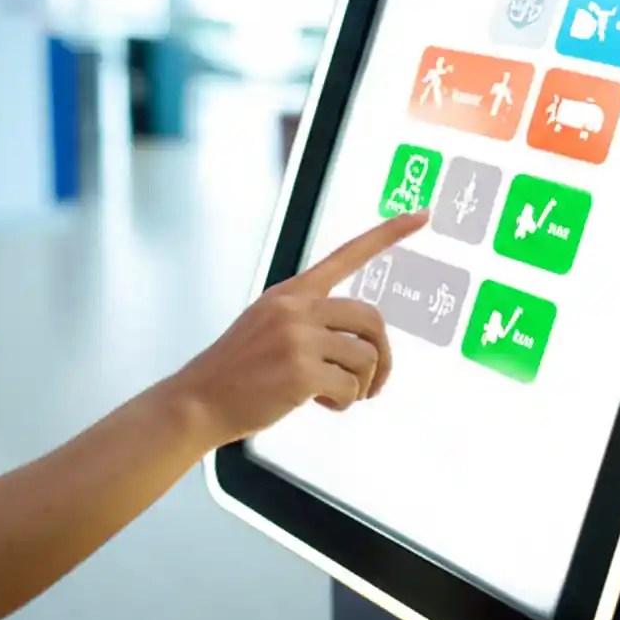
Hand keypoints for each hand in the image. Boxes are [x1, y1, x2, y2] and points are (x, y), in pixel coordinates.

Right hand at [166, 211, 428, 444]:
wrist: (198, 401)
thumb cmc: (235, 371)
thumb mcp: (265, 324)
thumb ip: (306, 319)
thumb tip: (356, 340)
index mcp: (290, 292)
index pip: (347, 254)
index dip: (388, 234)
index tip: (421, 215)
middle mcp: (296, 308)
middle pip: (372, 319)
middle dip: (382, 355)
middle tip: (374, 381)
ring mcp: (298, 339)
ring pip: (365, 358)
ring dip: (361, 385)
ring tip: (337, 396)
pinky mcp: (301, 372)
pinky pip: (350, 389)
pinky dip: (343, 403)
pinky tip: (321, 405)